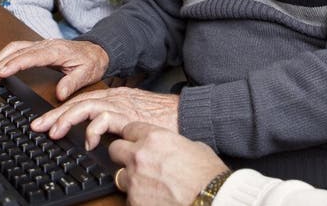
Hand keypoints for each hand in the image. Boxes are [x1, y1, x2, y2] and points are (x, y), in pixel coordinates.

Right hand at [0, 39, 108, 100]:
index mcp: (56, 51)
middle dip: (0, 64)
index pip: (31, 56)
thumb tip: (60, 94)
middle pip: (17, 51)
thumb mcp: (87, 74)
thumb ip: (73, 83)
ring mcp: (41, 44)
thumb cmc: (91, 62)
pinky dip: (5, 56)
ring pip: (14, 47)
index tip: (2, 73)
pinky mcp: (38, 46)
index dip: (14, 64)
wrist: (97, 50)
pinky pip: (17, 48)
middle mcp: (46, 45)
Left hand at [32, 87, 179, 150]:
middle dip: (55, 115)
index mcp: (116, 99)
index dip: (61, 113)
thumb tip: (103, 141)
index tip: (45, 124)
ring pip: (86, 106)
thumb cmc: (165, 121)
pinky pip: (104, 117)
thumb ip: (117, 127)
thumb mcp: (135, 123)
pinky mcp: (129, 114)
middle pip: (78, 102)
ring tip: (55, 132)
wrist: (188, 114)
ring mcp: (122, 105)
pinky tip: (88, 140)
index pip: (82, 102)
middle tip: (38, 127)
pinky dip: (93, 128)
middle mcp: (116, 98)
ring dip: (67, 119)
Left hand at [108, 121, 228, 205]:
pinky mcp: (134, 201)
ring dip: (130, 178)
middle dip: (123, 154)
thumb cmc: (208, 175)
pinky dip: (138, 197)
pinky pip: (129, 197)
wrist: (211, 199)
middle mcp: (139, 156)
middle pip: (115, 149)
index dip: (134, 135)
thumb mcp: (194, 146)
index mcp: (155, 137)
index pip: (129, 128)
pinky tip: (153, 197)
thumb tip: (171, 148)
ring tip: (148, 183)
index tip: (136, 141)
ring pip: (119, 175)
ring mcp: (134, 180)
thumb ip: (173, 143)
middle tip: (136, 161)